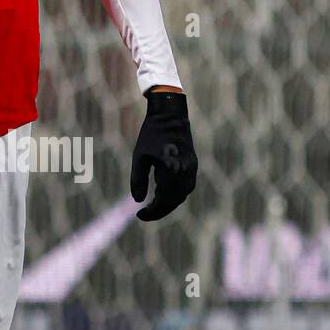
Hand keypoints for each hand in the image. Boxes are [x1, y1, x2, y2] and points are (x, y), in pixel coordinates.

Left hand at [130, 88, 197, 220]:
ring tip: (151, 207)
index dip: (153, 211)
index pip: (165, 199)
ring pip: (181, 195)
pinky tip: (160, 195)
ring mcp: (192, 169)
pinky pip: (184, 186)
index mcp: (173, 169)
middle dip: (160, 210)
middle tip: (143, 214)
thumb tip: (137, 201)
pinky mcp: (192, 166)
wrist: (170, 115)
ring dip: (167, 203)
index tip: (139, 215)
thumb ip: (138, 179)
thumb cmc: (151, 134)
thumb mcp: (139, 156)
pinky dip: (173, 194)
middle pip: (175, 200)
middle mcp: (186, 171)